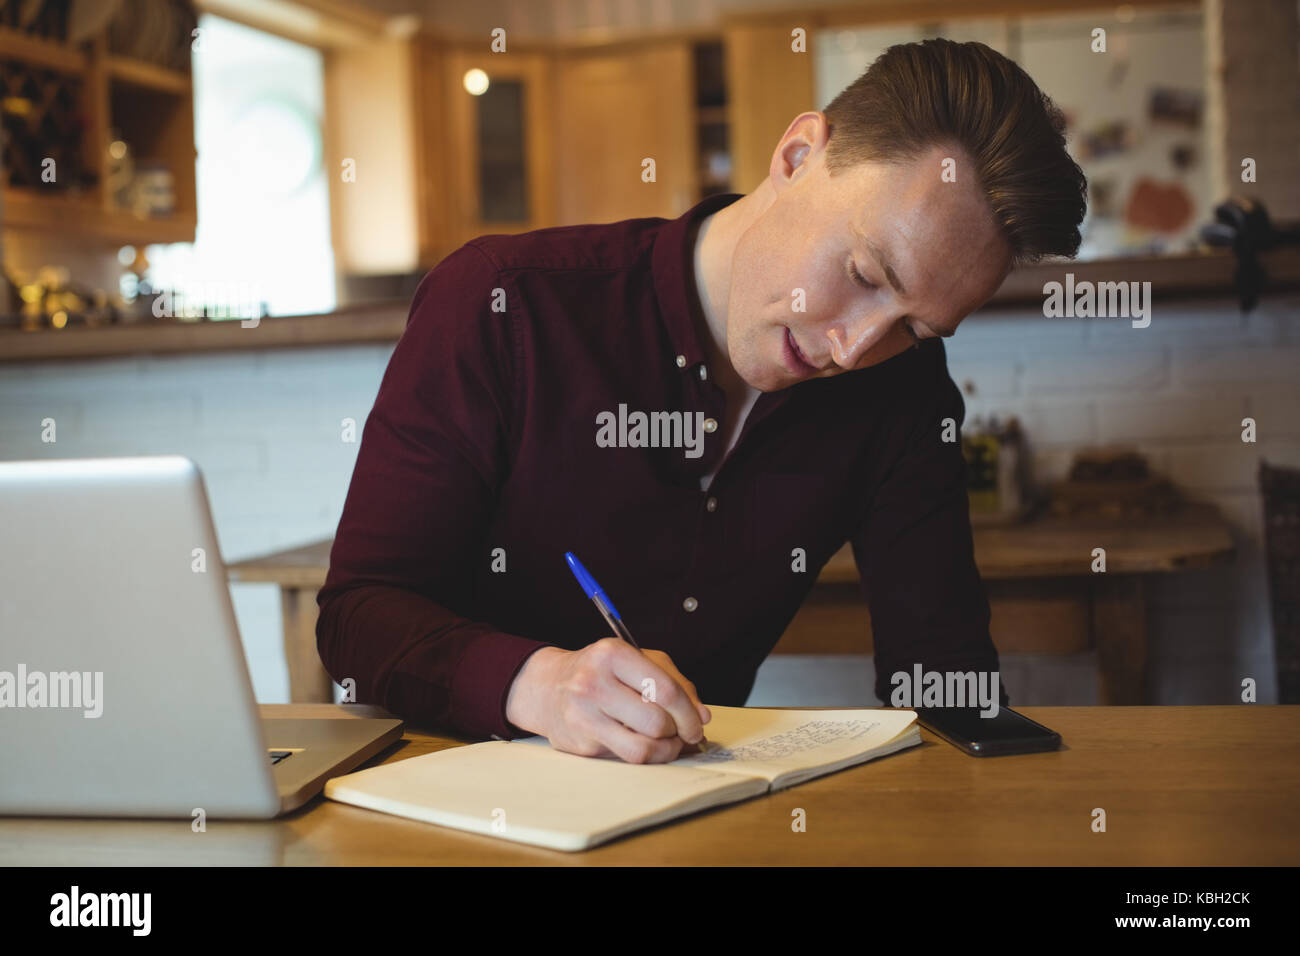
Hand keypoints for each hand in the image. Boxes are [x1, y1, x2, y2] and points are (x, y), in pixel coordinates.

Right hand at [505, 638, 711, 763]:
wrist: (548, 687)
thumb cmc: (602, 672)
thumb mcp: (639, 660)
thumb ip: (676, 683)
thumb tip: (702, 716)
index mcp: (613, 654)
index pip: (664, 690)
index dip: (689, 713)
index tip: (698, 724)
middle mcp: (593, 683)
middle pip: (656, 722)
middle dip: (678, 731)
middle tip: (681, 731)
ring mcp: (583, 716)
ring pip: (642, 748)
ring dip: (665, 750)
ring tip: (667, 742)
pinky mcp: (580, 744)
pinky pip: (625, 758)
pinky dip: (645, 755)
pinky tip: (644, 743)